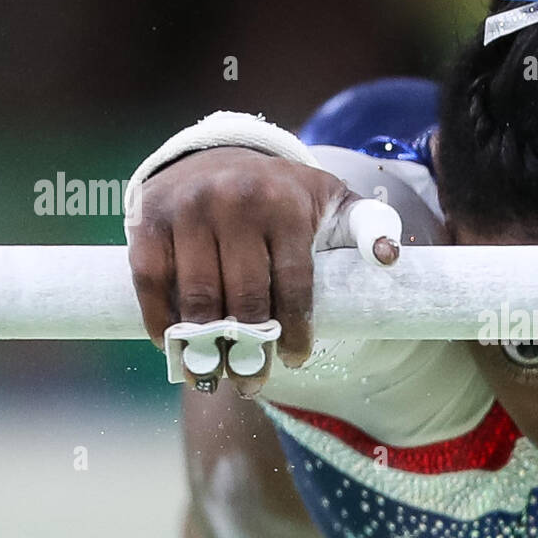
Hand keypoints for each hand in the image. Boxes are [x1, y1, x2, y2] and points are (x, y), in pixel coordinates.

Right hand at [126, 146, 398, 395]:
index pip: (293, 282)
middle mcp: (234, 202)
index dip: (294, 329)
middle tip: (251, 383)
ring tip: (213, 375)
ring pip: (197, 296)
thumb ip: (371, 226)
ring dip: (204, 345)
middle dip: (250, 348)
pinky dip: (160, 318)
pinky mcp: (149, 218)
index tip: (295, 360)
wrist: (220, 154)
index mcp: (285, 205)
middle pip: (244, 297)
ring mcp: (188, 209)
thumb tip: (389, 258)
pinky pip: (151, 280)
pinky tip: (173, 346)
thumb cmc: (286, 195)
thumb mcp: (334, 201)